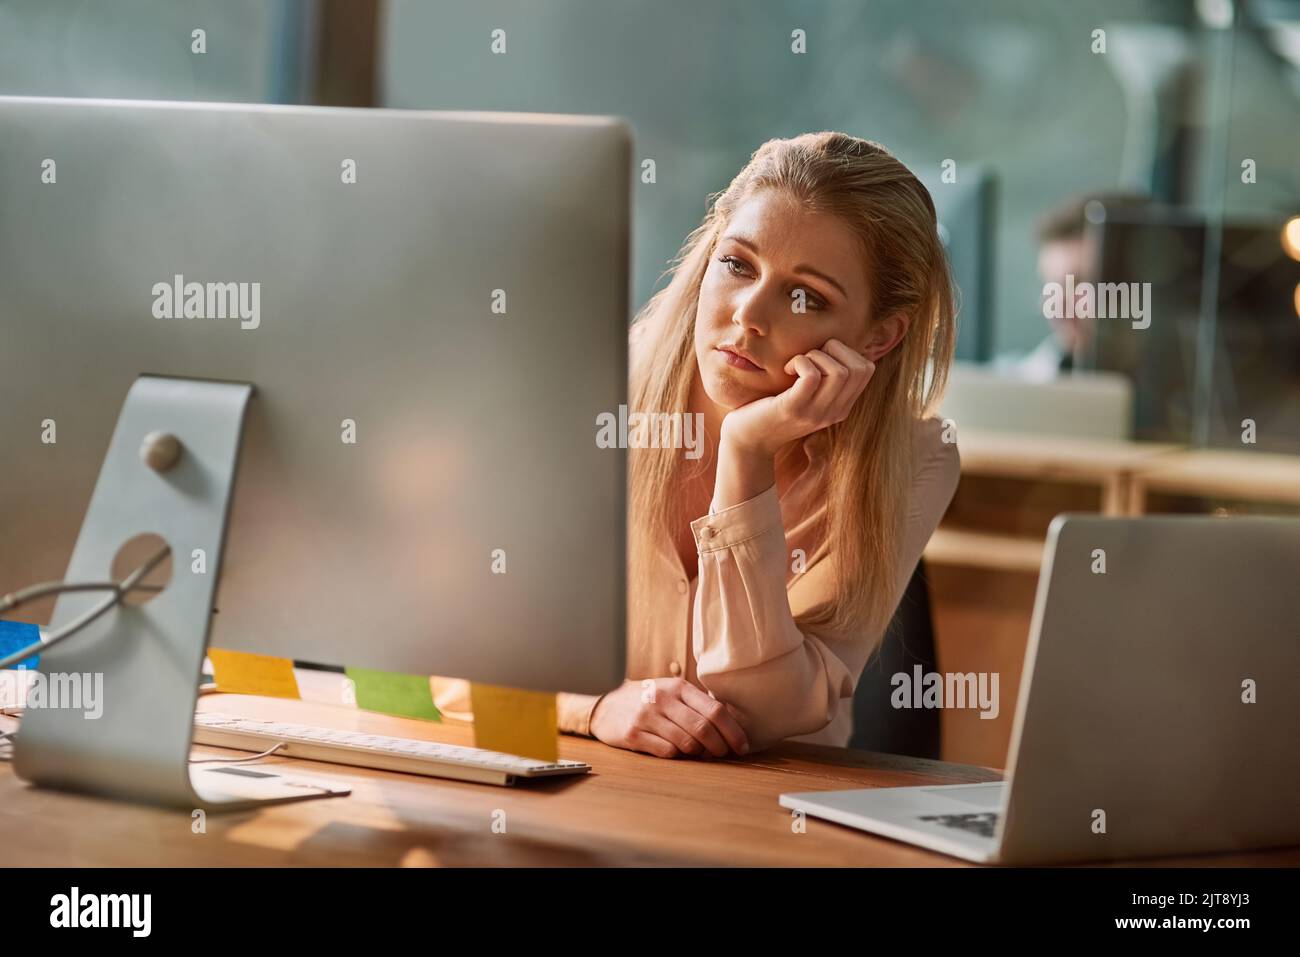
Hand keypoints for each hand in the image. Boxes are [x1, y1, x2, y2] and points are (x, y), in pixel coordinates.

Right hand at [589, 677, 749, 758]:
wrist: (605, 704)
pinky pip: (667, 752)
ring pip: (687, 743)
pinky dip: (678, 756)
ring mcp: (646, 717)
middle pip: (703, 728)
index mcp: (678, 687)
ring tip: (699, 753)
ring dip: (699, 753)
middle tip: (723, 754)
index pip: (714, 710)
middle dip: (720, 746)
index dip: (733, 731)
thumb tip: (732, 724)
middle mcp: (662, 699)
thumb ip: (696, 703)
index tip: (742, 746)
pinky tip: (677, 753)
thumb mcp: (671, 691)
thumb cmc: (647, 700)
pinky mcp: (633, 734)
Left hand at [721, 338, 874, 455]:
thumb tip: (836, 345)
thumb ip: (824, 379)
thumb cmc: (773, 409)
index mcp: (841, 407)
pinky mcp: (793, 409)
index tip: (821, 357)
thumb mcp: (807, 395)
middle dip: (834, 349)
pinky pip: (811, 375)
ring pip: (840, 372)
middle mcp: (833, 413)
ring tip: (796, 364)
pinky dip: (800, 361)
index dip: (846, 351)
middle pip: (859, 368)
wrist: (747, 441)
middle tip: (809, 357)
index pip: (867, 369)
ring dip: (816, 356)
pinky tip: (786, 369)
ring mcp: (814, 413)